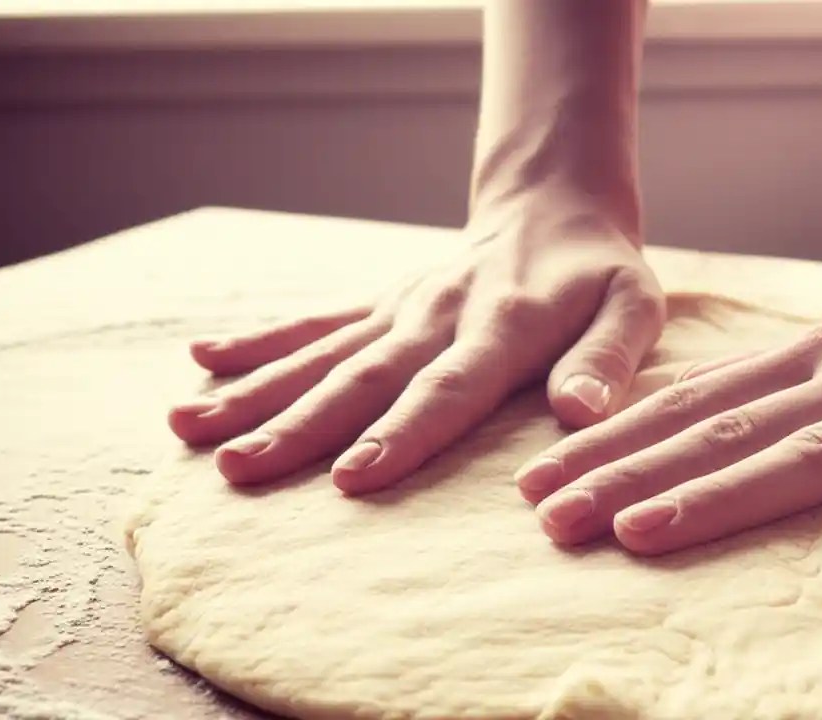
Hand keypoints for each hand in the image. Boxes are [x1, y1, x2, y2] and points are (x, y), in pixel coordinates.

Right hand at [168, 197, 664, 493]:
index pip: (450, 386)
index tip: (353, 475)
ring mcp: (400, 307)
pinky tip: (202, 362)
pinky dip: (259, 342)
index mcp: (505, 325)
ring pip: (322, 352)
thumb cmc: (600, 278)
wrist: (554, 211)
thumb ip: (608, 359)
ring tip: (189, 424)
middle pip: (366, 376)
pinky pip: (313, 322)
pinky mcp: (379, 303)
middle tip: (240, 468)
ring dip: (258, 391)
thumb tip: (581, 413)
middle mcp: (439, 314)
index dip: (403, 431)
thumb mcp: (632, 308)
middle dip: (302, 425)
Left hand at [515, 254, 821, 582]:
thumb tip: (705, 427)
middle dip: (631, 475)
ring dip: (723, 495)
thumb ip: (792, 383)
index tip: (539, 478)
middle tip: (546, 517)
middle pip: (730, 432)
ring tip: (640, 533)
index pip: (700, 403)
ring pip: (817, 454)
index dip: (615, 442)